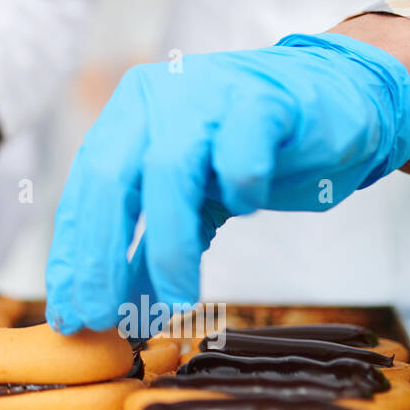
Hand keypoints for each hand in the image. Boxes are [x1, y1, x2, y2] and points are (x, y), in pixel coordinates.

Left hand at [45, 33, 409, 333]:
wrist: (338, 95)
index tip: (71, 316)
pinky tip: (246, 206)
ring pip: (167, 169)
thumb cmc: (254, 150)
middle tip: (102, 317)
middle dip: (100, 255)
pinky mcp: (262, 99)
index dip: (73, 257)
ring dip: (168, 243)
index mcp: (126, 120)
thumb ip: (150, 251)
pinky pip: (240, 147)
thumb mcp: (192, 203)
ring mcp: (205, 92)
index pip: (83, 192)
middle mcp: (154, 100)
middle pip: (109, 179)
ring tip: (178, 297)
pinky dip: (239, 182)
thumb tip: (115, 315)